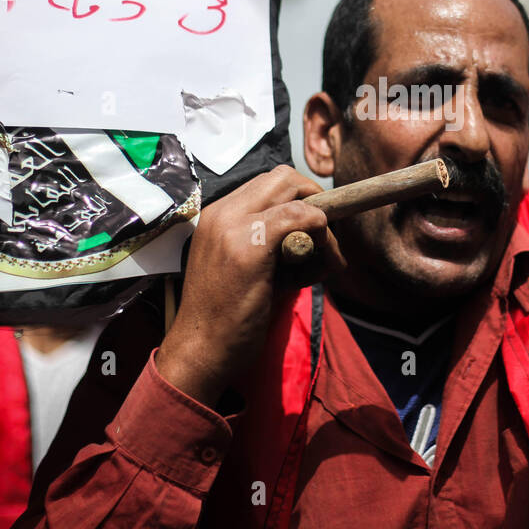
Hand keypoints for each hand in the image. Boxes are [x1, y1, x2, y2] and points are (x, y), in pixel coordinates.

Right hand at [157, 165, 341, 403]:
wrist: (200, 350)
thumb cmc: (225, 318)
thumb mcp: (246, 268)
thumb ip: (272, 244)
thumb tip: (314, 234)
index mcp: (218, 215)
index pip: (268, 182)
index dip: (300, 198)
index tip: (314, 229)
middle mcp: (222, 212)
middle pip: (284, 178)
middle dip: (316, 201)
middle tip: (325, 236)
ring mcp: (234, 226)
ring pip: (296, 195)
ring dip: (323, 225)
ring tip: (327, 260)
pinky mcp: (250, 246)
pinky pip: (302, 218)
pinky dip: (324, 238)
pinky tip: (328, 265)